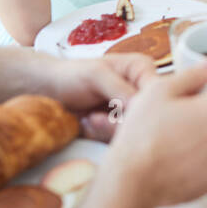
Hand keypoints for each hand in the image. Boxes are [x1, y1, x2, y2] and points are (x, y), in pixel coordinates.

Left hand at [40, 50, 158, 140]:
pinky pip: (121, 138)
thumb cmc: (71, 75)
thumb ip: (119, 88)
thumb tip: (142, 105)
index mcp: (142, 69)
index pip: (158, 91)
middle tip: (94, 118)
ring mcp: (132, 109)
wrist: (48, 91)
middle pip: (148, 114)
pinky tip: (87, 124)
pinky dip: (102, 134)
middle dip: (120, 122)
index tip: (116, 112)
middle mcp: (142, 89)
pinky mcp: (121, 126)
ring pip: (135, 129)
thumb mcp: (95, 75)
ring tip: (88, 119)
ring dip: (108, 129)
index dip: (141, 106)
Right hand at [105, 60, 206, 207]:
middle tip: (172, 122)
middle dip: (202, 115)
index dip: (201, 91)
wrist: (132, 181)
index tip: (182, 101)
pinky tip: (175, 160)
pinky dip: (197, 160)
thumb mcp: (159, 91)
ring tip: (171, 143)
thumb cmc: (142, 135)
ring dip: (201, 138)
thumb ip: (191, 75)